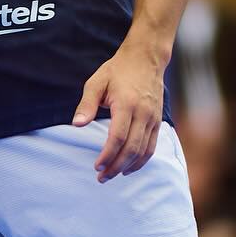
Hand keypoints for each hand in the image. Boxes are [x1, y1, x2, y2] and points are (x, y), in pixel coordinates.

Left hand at [72, 40, 165, 181]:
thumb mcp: (96, 82)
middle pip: (132, 148)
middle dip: (116, 166)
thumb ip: (86, 104)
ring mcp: (153, 118)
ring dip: (128, 167)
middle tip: (102, 177)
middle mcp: (143, 113)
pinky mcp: (158, 121)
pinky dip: (141, 161)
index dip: (108, 155)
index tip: (97, 166)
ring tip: (113, 175)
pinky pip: (152, 146)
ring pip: (143, 151)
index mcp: (126, 104)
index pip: (118, 137)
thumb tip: (77, 124)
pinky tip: (129, 168)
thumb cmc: (117, 71)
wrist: (146, 59)